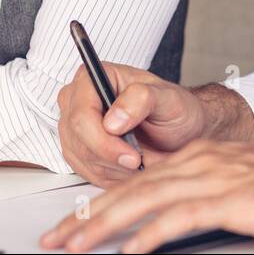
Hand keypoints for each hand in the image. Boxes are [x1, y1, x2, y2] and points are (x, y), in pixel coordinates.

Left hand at [40, 139, 253, 252]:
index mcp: (201, 158)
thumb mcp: (243, 188)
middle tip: (55, 240)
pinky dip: (150, 235)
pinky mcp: (233, 199)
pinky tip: (131, 252)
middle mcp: (201, 162)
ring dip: (105, 226)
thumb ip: (207, 197)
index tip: (70, 226)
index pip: (138, 182)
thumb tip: (172, 223)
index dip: (98, 204)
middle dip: (86, 217)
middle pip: (131, 190)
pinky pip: (181, 218)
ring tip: (76, 246)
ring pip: (145, 201)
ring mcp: (216, 179)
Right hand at [56, 62, 209, 186]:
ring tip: (142, 160)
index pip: (81, 114)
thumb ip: (141, 99)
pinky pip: (87, 172)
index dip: (102, 139)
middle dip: (112, 157)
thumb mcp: (168, 98)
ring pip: (82, 159)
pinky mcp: (78, 151)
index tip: (132, 156)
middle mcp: (77, 101)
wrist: (179, 130)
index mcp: (93, 78)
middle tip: (141, 162)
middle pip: (78, 139)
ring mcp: (74, 128)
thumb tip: (113, 119)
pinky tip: (131, 166)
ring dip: (116, 168)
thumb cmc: (173, 109)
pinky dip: (113, 176)